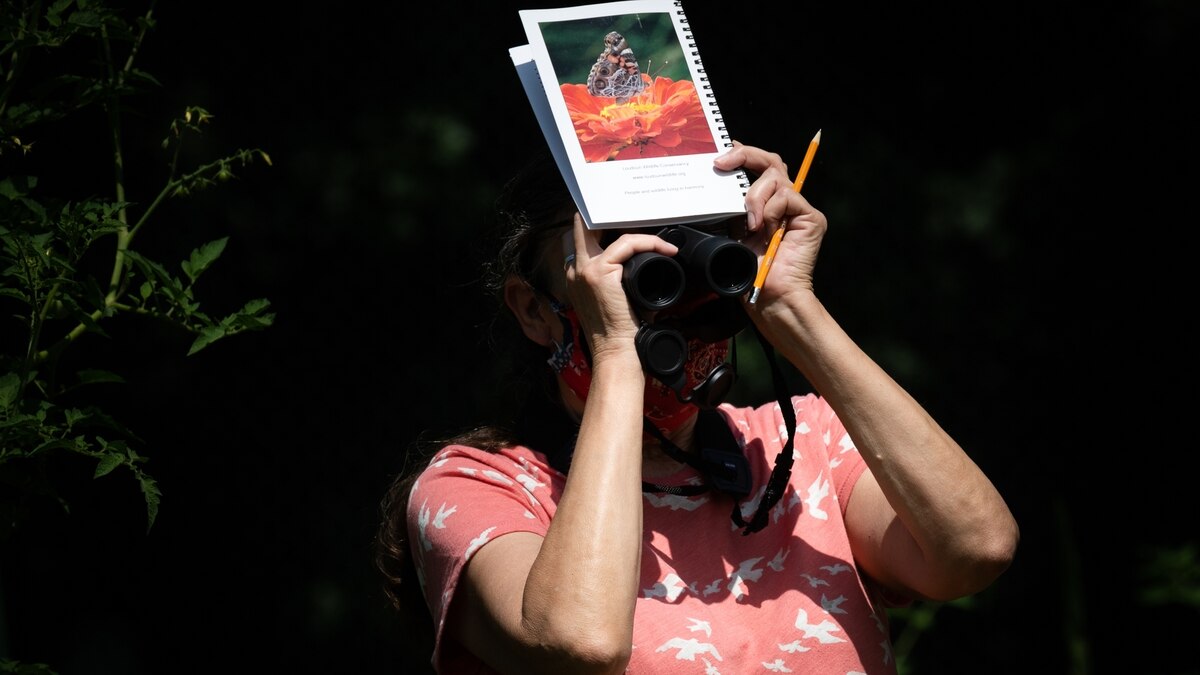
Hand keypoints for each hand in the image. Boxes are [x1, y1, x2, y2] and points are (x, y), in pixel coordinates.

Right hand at [563, 214, 677, 360]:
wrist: (615, 352)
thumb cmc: (620, 332)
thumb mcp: (617, 299)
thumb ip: (621, 278)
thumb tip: (649, 261)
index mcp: (575, 276)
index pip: (582, 239)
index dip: (604, 228)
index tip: (632, 232)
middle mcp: (574, 270)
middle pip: (584, 226)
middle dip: (611, 219)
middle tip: (640, 224)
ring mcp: (583, 270)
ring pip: (608, 231)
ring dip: (638, 233)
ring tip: (660, 243)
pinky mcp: (598, 272)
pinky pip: (626, 244)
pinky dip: (648, 243)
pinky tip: (663, 249)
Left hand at [714, 142, 827, 303]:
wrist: (768, 296)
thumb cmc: (749, 270)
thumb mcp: (732, 229)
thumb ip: (732, 204)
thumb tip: (718, 174)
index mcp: (767, 204)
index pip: (759, 167)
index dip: (743, 153)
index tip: (720, 152)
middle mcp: (785, 202)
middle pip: (770, 161)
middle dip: (745, 156)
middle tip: (722, 163)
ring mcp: (799, 209)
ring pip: (774, 178)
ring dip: (754, 199)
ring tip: (750, 225)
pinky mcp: (811, 217)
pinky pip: (786, 196)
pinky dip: (769, 211)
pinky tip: (765, 230)